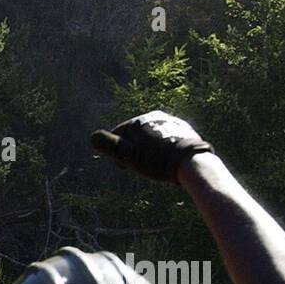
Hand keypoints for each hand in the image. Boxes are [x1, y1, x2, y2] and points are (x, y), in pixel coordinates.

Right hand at [90, 110, 212, 182]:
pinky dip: (161, 149)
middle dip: (133, 150)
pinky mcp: (183, 130)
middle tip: (138, 167)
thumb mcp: (129, 156)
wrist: (192, 162)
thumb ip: (110, 146)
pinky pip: (164, 139)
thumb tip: (92, 137)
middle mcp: (156, 116)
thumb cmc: (158, 160)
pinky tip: (164, 161)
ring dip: (147, 150)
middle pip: (135, 135)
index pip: (118, 134)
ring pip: (150, 137)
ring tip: (152, 165)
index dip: (117, 152)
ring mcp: (171, 122)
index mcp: (140, 120)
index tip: (123, 167)